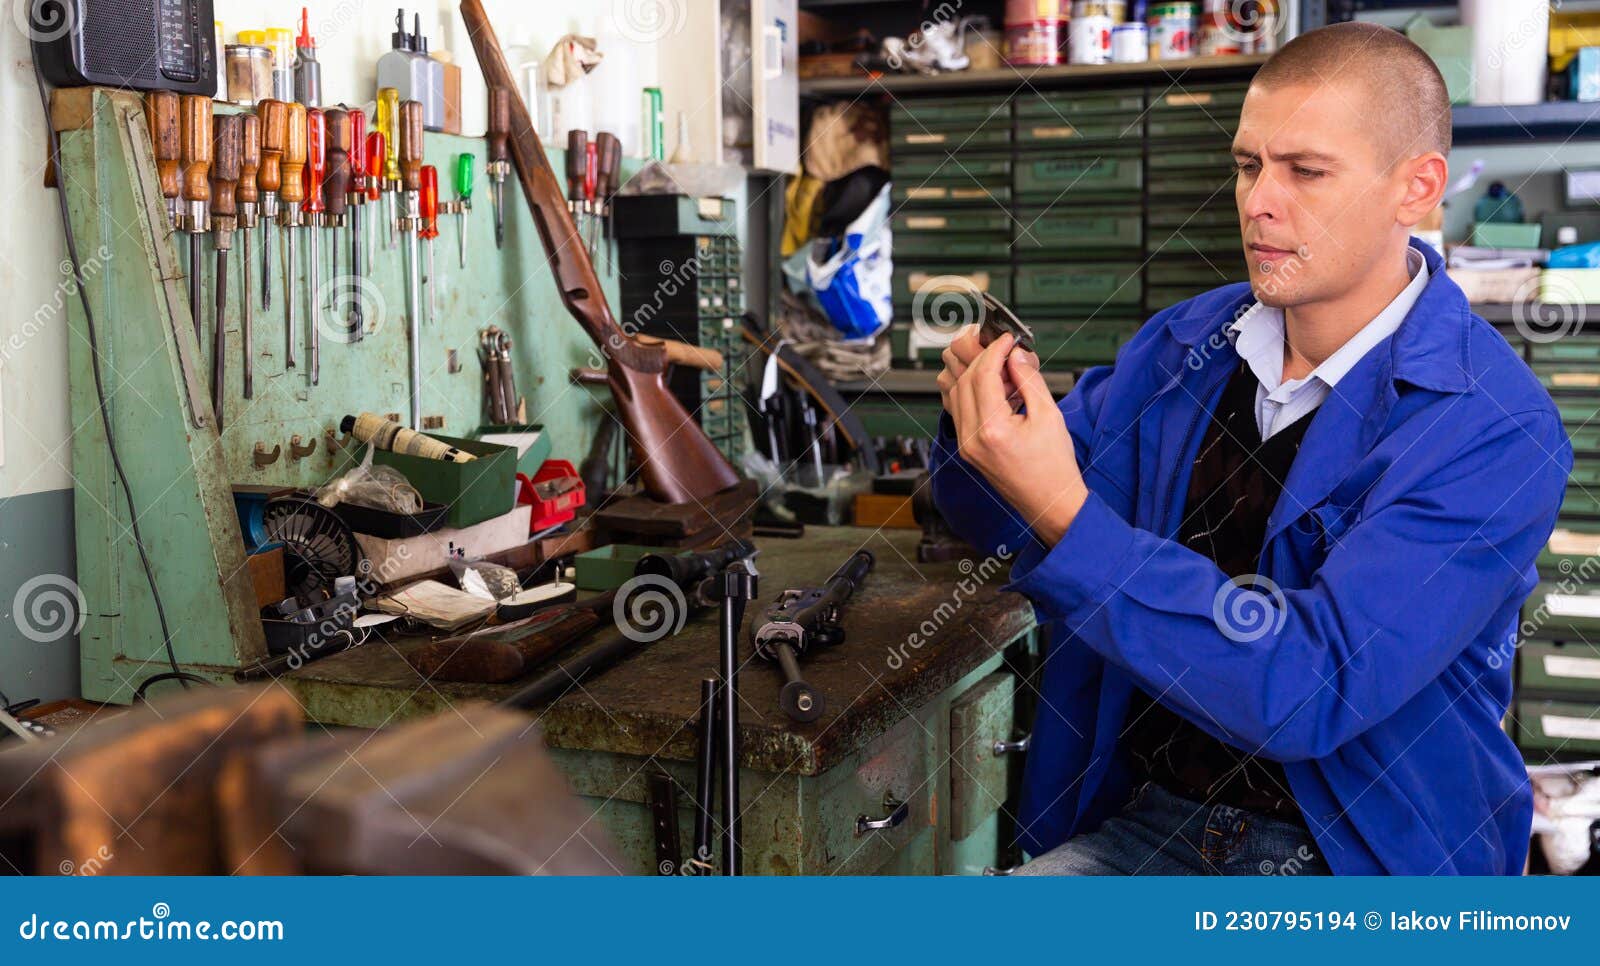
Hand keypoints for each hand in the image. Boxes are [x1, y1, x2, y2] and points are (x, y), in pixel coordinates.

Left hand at [948, 333, 1087, 545]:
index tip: (1008, 340)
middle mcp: (971, 438)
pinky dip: (970, 392)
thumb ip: (1029, 380)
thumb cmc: (1054, 467)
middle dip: (983, 359)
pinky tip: (991, 387)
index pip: (983, 375)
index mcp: (992, 430)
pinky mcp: (967, 449)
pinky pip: (958, 411)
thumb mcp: (1049, 415)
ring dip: (975, 374)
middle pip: (965, 381)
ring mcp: (965, 445)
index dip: (995, 351)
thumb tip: (1015, 355)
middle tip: (1005, 350)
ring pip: (956, 394)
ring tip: (1002, 369)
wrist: (1050, 502)